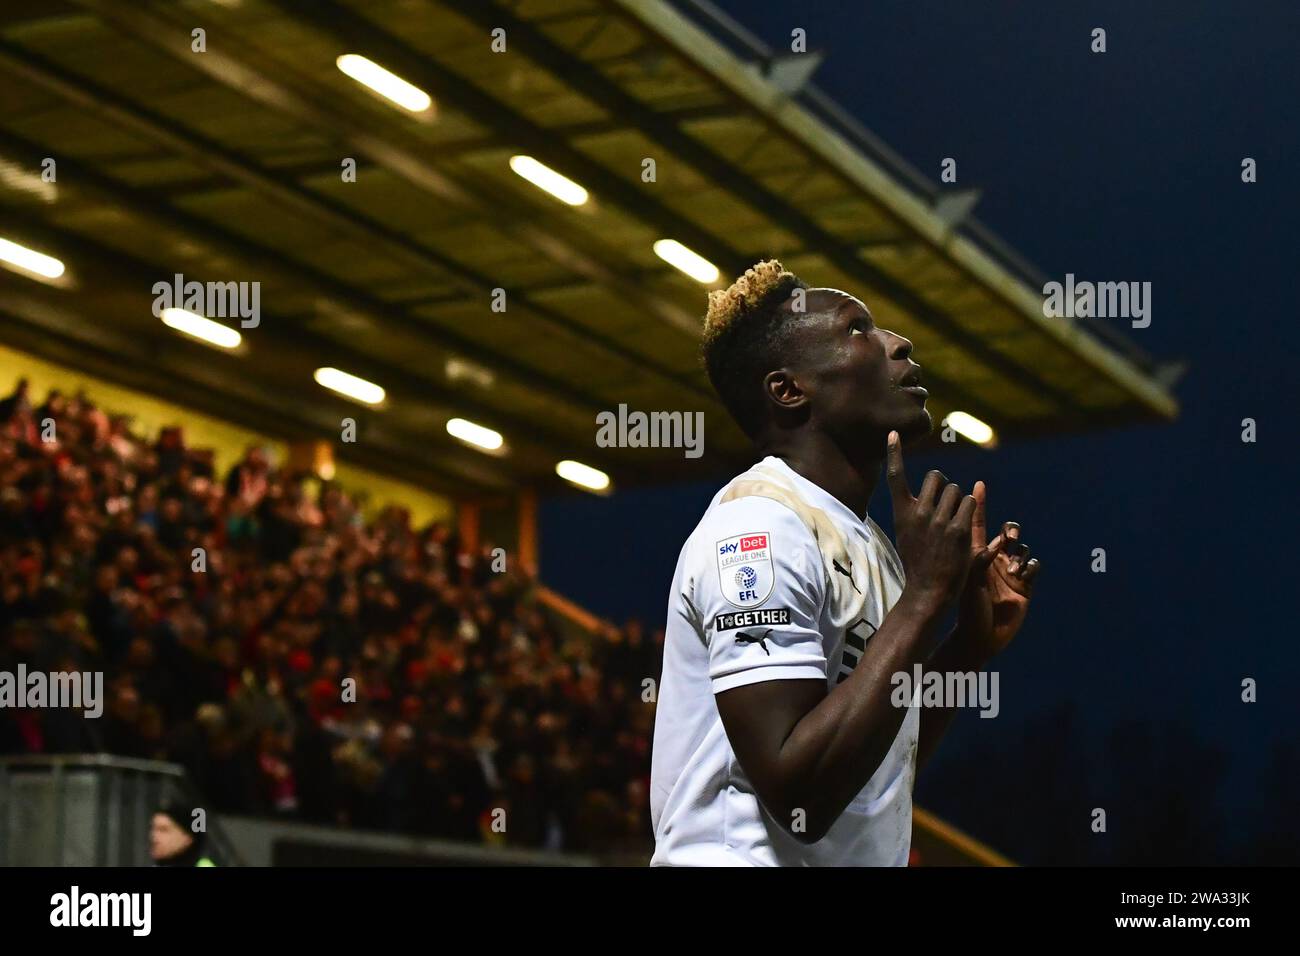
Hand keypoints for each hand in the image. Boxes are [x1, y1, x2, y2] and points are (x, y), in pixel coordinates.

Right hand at [884, 430, 976, 612]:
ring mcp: (938, 520)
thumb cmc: (916, 563)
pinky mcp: (958, 530)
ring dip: (960, 501)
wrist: (926, 590)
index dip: (894, 453)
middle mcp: (918, 512)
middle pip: (937, 477)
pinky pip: (970, 504)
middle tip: (946, 506)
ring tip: (955, 521)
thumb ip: (911, 513)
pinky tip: (965, 526)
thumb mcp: (904, 534)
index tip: (893, 434)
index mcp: (902, 512)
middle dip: (945, 486)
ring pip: (957, 490)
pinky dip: (971, 511)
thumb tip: (917, 497)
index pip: (896, 476)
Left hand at [955, 480, 1040, 662]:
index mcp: (977, 556)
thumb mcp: (970, 584)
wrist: (981, 638)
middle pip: (1007, 533)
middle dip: (1010, 530)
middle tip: (1007, 537)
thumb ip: (979, 563)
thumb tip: (991, 545)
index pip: (978, 524)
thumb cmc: (968, 611)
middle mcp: (994, 560)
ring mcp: (1010, 572)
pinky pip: (1033, 566)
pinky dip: (1030, 566)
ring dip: (1019, 555)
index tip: (979, 485)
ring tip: (1012, 571)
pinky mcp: (1025, 586)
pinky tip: (1023, 575)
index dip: (979, 504)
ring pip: (1022, 548)